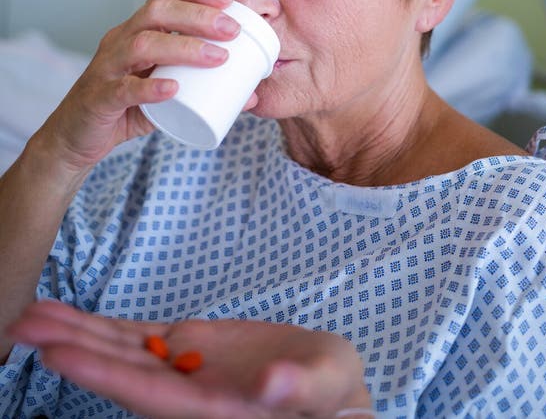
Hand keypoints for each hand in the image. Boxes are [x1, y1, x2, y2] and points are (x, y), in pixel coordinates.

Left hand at [9, 301, 370, 418]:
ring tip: (31, 314)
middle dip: (71, 349)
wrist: (329, 392)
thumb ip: (299, 389)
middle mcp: (185, 394)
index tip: (56, 354)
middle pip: (119, 371)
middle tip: (19, 325)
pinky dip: (103, 328)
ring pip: (120, 350)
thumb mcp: (327, 387)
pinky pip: (137, 337)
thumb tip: (272, 384)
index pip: (148, 393)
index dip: (102, 374)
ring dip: (77, 333)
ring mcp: (182, 370)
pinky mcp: (187, 347)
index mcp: (214, 410)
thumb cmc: (334, 396)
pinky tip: (71, 319)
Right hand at [33, 0, 252, 172]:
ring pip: (141, 45)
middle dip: (198, 16)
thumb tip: (253, 93)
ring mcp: (106, 68)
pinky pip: (122, 89)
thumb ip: (203, 88)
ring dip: (183, 47)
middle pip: (156, 12)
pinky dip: (149, 88)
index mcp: (137, 30)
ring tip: (218, 57)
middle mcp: (120, 41)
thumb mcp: (166, 90)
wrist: (76, 137)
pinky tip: (173, 89)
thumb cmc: (125, 106)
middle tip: (232, 30)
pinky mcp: (99, 99)